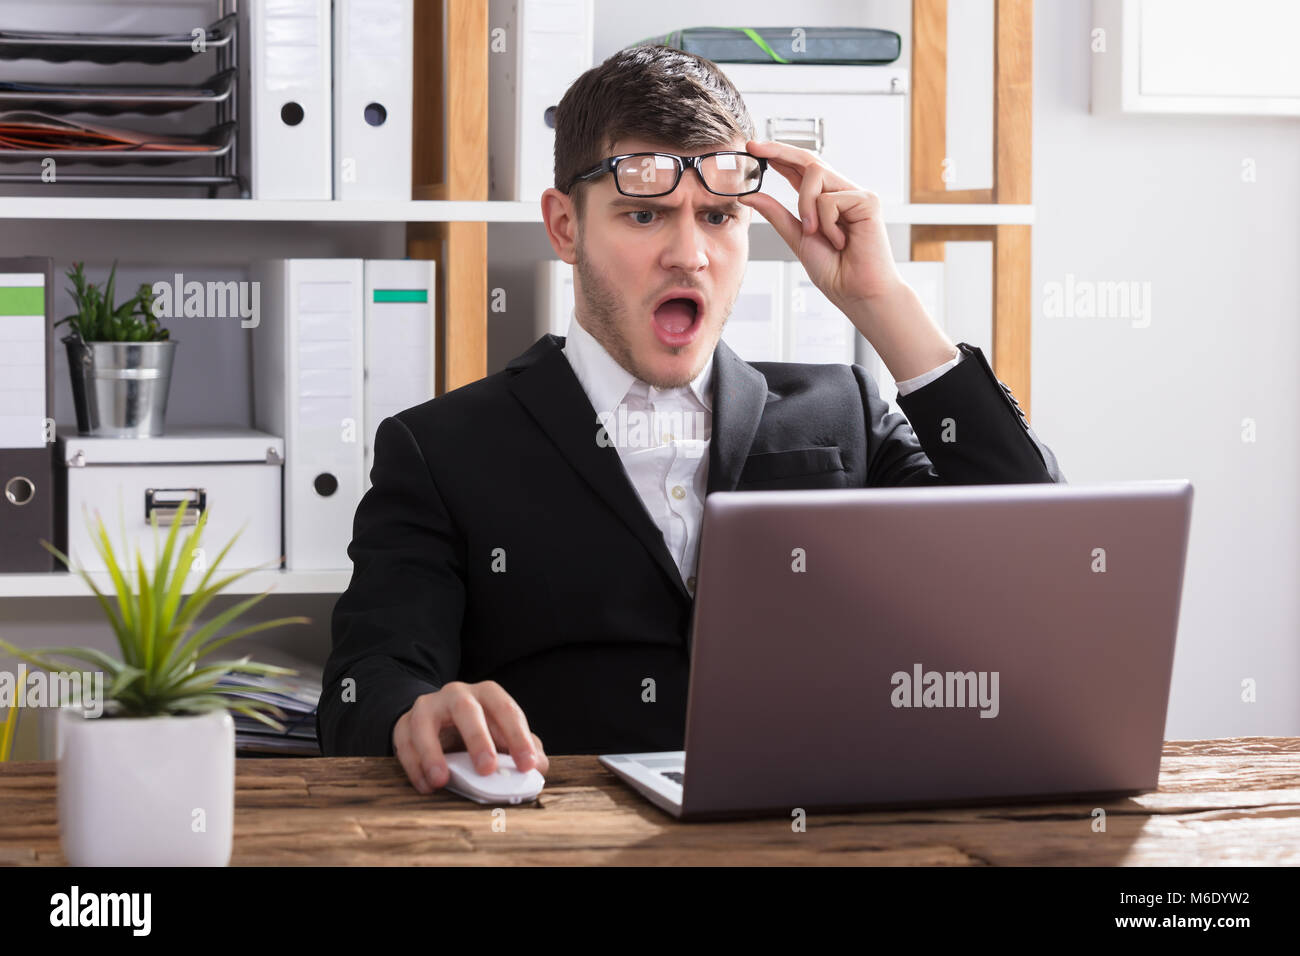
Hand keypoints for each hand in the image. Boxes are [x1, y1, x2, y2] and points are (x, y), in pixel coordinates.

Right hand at [392, 681, 549, 793]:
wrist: (436, 719)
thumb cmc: (478, 729)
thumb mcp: (501, 734)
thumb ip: (522, 748)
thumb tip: (538, 767)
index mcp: (488, 694)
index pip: (507, 711)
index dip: (519, 738)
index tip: (528, 765)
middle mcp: (458, 694)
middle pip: (467, 711)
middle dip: (478, 740)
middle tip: (487, 769)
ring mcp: (429, 706)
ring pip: (426, 724)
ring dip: (433, 754)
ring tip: (442, 780)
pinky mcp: (405, 723)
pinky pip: (405, 742)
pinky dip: (415, 766)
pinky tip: (427, 786)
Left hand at [739, 138, 957, 381]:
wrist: (857, 293)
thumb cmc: (835, 271)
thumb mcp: (797, 237)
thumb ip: (777, 215)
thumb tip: (749, 194)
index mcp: (824, 202)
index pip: (799, 171)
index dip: (778, 156)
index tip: (753, 148)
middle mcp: (842, 193)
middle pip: (809, 160)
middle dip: (779, 151)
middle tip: (754, 147)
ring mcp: (856, 195)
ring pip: (815, 175)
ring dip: (805, 206)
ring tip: (815, 233)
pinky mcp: (867, 200)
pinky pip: (830, 198)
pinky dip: (826, 222)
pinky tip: (840, 241)